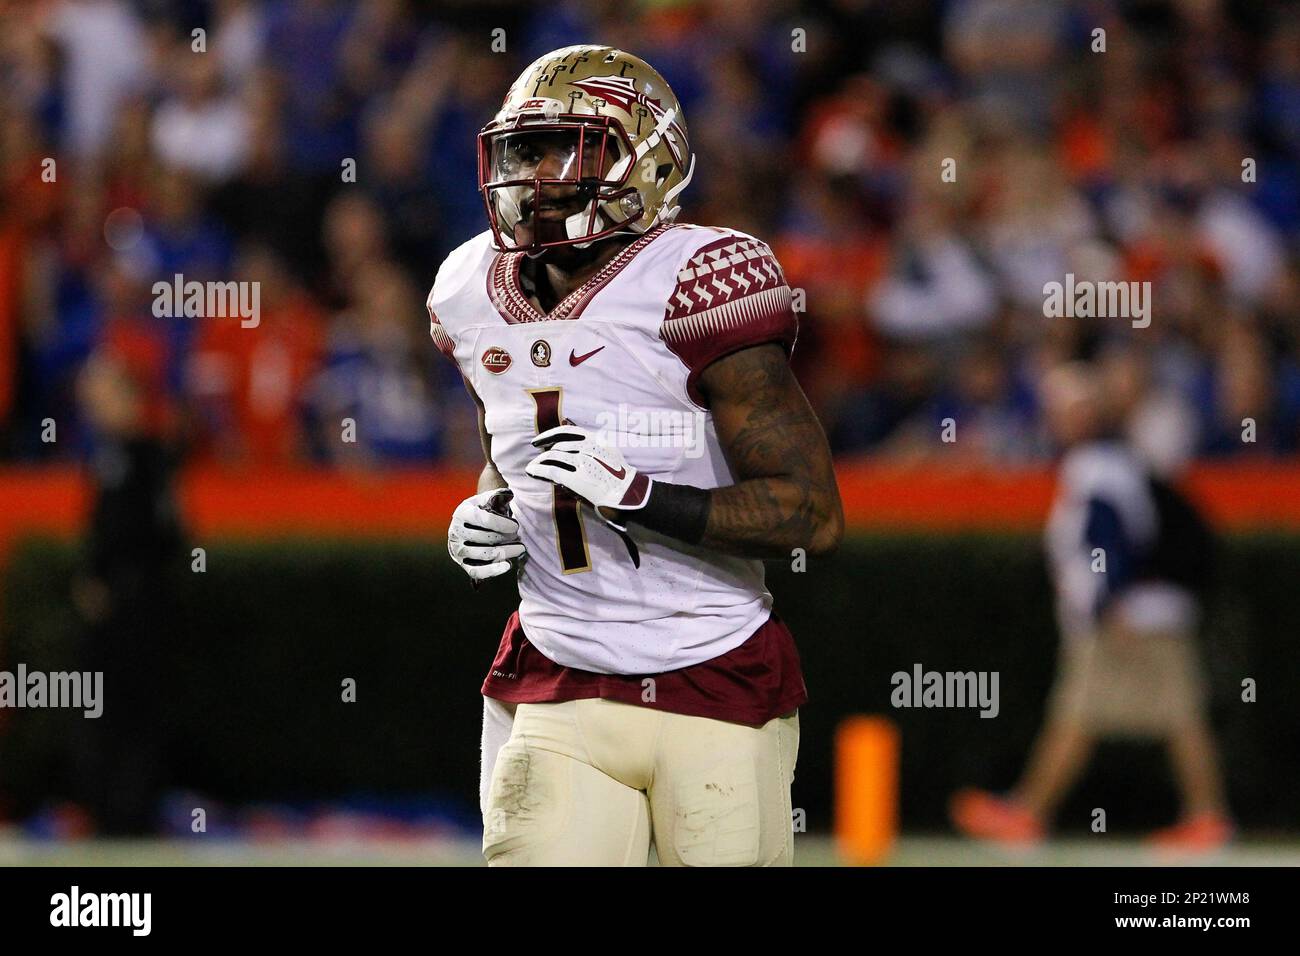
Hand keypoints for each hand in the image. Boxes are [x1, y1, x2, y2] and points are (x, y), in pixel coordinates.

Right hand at [448, 488, 524, 581]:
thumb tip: (509, 495)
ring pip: (482, 554)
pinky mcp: (463, 564)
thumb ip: (499, 495)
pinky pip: (476, 571)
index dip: (499, 523)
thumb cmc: (484, 509)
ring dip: (504, 552)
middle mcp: (456, 531)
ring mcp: (458, 549)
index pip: (481, 519)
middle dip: (503, 538)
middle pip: (482, 538)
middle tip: (518, 537)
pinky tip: (507, 565)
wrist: (472, 525)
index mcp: (462, 513)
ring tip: (520, 549)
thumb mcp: (488, 498)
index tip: (515, 527)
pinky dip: (492, 570)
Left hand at [525, 426, 651, 518]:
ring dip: (539, 462)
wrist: (628, 495)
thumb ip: (586, 437)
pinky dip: (538, 470)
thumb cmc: (618, 476)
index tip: (538, 441)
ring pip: (552, 457)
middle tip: (538, 459)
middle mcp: (588, 448)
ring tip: (533, 467)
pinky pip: (550, 471)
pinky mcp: (575, 478)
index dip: (549, 435)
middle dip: (545, 453)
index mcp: (596, 440)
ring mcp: (582, 463)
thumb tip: (566, 420)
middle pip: (558, 446)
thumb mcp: (607, 450)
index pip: (567, 431)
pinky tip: (531, 472)